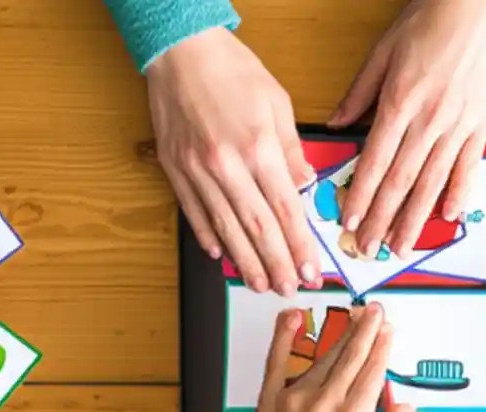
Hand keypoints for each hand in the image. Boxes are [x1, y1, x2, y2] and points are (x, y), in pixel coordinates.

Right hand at [147, 27, 320, 295]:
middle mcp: (227, 166)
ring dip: (245, 262)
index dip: (299, 247)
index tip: (310, 272)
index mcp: (259, 149)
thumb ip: (292, 149)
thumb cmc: (232, 70)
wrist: (180, 49)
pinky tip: (221, 256)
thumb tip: (304, 184)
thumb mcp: (278, 103)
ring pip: (225, 228)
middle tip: (288, 288)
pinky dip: (208, 236)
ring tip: (259, 284)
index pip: (285, 211)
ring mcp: (197, 171)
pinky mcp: (175, 169)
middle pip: (257, 229)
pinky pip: (194, 212)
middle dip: (276, 265)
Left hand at [246, 304, 414, 411]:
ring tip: (353, 315)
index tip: (388, 329)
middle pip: (351, 357)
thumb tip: (407, 407)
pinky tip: (294, 317)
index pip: (373, 372)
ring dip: (341, 333)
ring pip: (324, 357)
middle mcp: (326, 402)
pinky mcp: (272, 397)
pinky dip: (285, 335)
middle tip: (375, 309)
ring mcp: (297, 397)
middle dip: (366, 330)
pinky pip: (278, 359)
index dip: (382, 347)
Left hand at [330, 0, 485, 257]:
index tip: (348, 223)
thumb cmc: (430, 19)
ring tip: (401, 246)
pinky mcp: (482, 123)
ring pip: (432, 182)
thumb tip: (335, 124)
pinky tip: (447, 218)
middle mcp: (428, 119)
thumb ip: (359, 93)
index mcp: (399, 102)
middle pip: (401, 181)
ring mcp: (458, 124)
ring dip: (415, 219)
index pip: (375, 162)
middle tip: (368, 248)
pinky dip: (459, 194)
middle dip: (382, 220)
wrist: (479, 3)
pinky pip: (469, 166)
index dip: (361, 197)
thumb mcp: (383, 50)